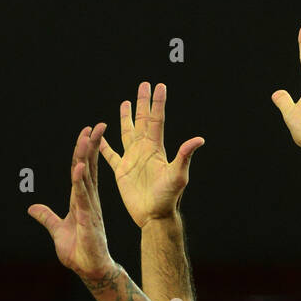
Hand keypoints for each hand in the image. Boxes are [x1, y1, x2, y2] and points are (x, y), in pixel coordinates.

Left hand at [29, 125, 115, 280]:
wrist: (92, 269)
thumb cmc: (79, 251)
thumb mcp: (57, 230)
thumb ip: (46, 217)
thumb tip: (32, 207)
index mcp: (82, 200)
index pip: (84, 170)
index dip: (85, 151)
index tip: (88, 133)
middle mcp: (88, 200)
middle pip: (89, 167)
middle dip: (92, 146)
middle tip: (97, 126)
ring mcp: (89, 208)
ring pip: (86, 177)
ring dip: (86, 156)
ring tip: (87, 137)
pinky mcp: (87, 219)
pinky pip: (82, 196)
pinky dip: (79, 181)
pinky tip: (79, 167)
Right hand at [99, 81, 203, 227]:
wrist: (154, 216)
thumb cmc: (168, 198)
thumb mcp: (178, 175)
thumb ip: (184, 156)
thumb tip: (199, 139)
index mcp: (156, 148)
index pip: (157, 120)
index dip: (158, 103)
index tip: (159, 85)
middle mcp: (144, 150)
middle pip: (143, 120)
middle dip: (143, 102)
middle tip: (144, 85)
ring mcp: (132, 159)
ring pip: (127, 132)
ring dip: (126, 118)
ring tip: (125, 103)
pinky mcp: (122, 171)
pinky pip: (111, 155)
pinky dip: (105, 145)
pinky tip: (101, 136)